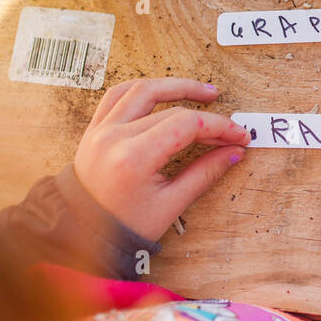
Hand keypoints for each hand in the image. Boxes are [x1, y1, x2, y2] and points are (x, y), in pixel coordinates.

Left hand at [73, 78, 249, 239]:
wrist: (81, 234)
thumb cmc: (122, 226)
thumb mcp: (170, 205)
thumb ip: (204, 174)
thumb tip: (233, 152)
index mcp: (134, 158)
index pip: (187, 124)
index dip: (220, 126)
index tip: (239, 136)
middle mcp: (114, 137)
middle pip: (171, 109)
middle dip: (207, 117)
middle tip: (229, 127)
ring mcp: (101, 130)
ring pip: (143, 89)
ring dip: (176, 86)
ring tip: (203, 92)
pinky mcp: (94, 129)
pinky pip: (118, 95)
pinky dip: (143, 89)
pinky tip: (163, 92)